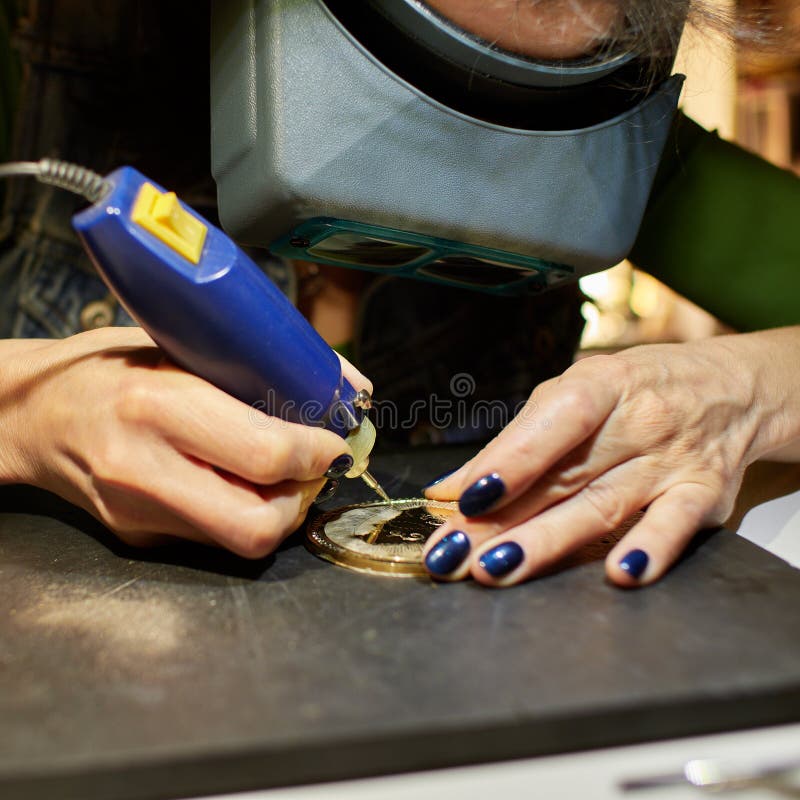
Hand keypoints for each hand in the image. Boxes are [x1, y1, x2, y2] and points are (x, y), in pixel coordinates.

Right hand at [0, 327, 371, 556]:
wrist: (29, 414)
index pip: (266, 454)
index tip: (335, 440)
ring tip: (281, 472)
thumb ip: (255, 372)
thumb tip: (341, 384)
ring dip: (281, 509)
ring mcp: (138, 515)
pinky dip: (247, 513)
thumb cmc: (106, 367)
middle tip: (311, 467)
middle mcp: (144, 472)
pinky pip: (217, 540)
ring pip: (243, 542)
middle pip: (259, 523)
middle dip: (303, 497)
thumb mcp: (178, 348)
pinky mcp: (139, 538)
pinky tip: (242, 482)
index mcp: (156, 408)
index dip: (318, 452)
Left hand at [423, 329, 799, 586]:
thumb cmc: (635, 393)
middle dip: (501, 520)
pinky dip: (651, 547)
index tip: (463, 497)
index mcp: (600, 387)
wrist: (732, 390)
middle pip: (562, 477)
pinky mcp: (704, 495)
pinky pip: (676, 523)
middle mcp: (637, 422)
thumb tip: (451, 489)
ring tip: (497, 570)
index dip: (508, 460)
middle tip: (452, 555)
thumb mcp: (575, 395)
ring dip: (547, 542)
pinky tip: (621, 574)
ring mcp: (671, 461)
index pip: (551, 421)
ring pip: (603, 506)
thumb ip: (517, 443)